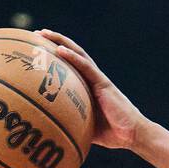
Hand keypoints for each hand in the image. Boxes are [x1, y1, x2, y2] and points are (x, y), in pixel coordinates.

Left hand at [38, 29, 148, 149]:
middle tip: (36, 34)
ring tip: (43, 33)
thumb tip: (53, 131)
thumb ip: (72, 124)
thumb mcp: (86, 127)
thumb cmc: (113, 133)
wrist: (132, 134)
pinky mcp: (103, 83)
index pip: (70, 65)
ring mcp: (98, 79)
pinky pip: (86, 67)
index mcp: (88, 87)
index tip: (38, 48)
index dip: (55, 55)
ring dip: (60, 42)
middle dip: (54, 41)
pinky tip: (59, 50)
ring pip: (77, 54)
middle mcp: (92, 79)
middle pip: (72, 54)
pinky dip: (72, 57)